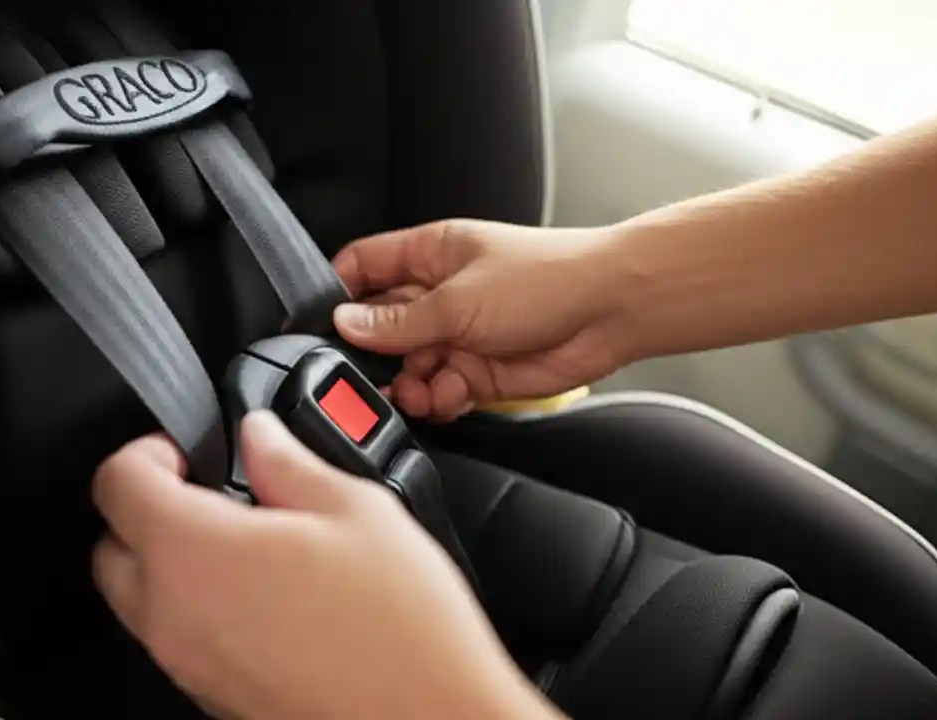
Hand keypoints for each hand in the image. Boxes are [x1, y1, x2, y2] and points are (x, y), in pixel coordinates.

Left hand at [91, 412, 561, 719]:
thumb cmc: (399, 629)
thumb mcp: (355, 509)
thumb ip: (287, 461)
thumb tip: (258, 435)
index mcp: (192, 551)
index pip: (116, 483)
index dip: (145, 451)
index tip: (186, 449)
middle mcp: (172, 614)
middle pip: (113, 549)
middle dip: (148, 511)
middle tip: (211, 494)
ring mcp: (188, 664)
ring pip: (142, 601)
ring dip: (173, 564)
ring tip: (250, 546)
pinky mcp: (212, 698)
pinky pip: (179, 641)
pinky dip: (200, 611)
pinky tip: (267, 597)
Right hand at [332, 219, 629, 420]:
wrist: (609, 310)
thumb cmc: (547, 278)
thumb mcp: (458, 299)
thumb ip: (398, 320)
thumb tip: (346, 322)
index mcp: (429, 254)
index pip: (364, 265)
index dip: (340, 292)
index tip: (326, 324)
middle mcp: (440, 293)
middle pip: (381, 326)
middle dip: (376, 354)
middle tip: (376, 372)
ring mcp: (459, 332)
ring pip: (409, 366)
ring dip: (409, 384)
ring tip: (420, 391)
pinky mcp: (479, 369)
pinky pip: (440, 390)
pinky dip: (439, 400)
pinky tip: (448, 397)